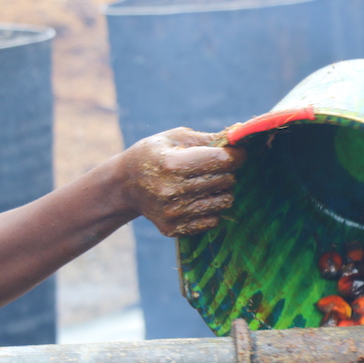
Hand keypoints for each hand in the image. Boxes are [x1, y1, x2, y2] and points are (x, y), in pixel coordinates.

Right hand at [120, 127, 245, 236]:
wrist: (125, 185)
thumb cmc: (155, 155)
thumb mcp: (175, 138)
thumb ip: (207, 138)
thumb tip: (238, 133)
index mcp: (172, 164)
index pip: (221, 160)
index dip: (236, 155)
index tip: (237, 153)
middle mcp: (172, 191)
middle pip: (225, 180)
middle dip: (228, 171)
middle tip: (217, 166)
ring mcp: (173, 213)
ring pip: (224, 201)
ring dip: (222, 190)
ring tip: (208, 182)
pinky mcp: (174, 228)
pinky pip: (213, 220)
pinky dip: (212, 208)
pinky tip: (199, 198)